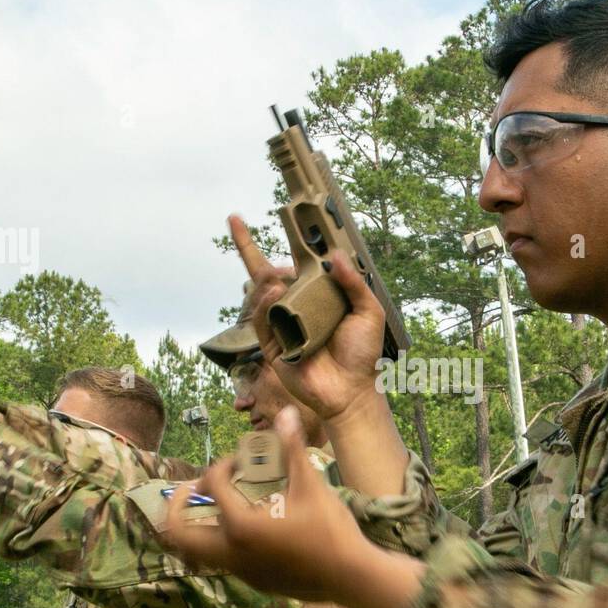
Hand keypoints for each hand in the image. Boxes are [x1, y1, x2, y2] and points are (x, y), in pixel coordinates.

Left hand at [162, 405, 423, 607]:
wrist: (351, 576)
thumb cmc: (330, 529)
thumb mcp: (311, 485)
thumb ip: (293, 448)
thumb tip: (286, 412)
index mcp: (241, 524)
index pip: (212, 485)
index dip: (221, 465)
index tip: (239, 461)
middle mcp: (231, 551)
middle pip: (178, 534)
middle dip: (174, 507)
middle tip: (189, 490)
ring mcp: (240, 571)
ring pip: (198, 552)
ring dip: (197, 526)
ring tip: (214, 506)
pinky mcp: (253, 581)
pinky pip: (224, 561)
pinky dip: (222, 540)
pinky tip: (249, 526)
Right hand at [228, 215, 387, 426]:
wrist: (353, 390)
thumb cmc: (364, 353)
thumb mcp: (369, 312)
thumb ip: (353, 283)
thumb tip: (334, 255)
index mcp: (318, 296)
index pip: (296, 266)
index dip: (280, 244)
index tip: (256, 217)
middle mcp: (297, 308)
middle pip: (268, 276)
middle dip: (249, 251)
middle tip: (239, 226)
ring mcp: (283, 327)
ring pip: (263, 297)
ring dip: (266, 283)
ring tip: (276, 278)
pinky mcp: (274, 348)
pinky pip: (264, 324)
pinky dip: (266, 306)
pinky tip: (273, 293)